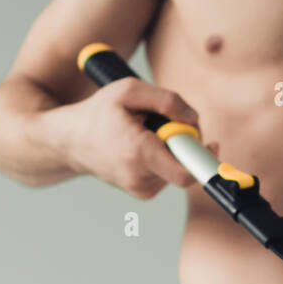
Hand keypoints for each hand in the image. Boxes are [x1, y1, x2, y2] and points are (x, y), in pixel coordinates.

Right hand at [54, 77, 205, 199]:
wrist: (70, 142)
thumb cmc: (99, 113)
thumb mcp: (128, 90)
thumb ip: (167, 100)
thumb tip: (194, 120)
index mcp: (138, 154)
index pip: (186, 173)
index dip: (204, 158)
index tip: (212, 145)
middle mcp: (140, 178)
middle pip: (186, 164)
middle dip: (184, 142)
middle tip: (163, 124)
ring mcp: (141, 190)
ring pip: (177, 167)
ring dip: (170, 149)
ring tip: (143, 135)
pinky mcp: (143, 193)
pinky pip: (168, 173)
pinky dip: (162, 159)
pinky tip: (141, 148)